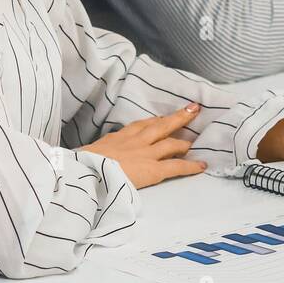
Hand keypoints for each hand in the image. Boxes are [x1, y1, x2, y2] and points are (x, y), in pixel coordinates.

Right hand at [79, 103, 207, 188]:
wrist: (85, 172)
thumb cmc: (82, 165)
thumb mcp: (88, 152)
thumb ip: (98, 151)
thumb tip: (90, 155)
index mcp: (118, 137)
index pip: (140, 125)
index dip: (154, 121)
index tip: (162, 118)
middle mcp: (135, 141)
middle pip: (160, 126)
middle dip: (177, 118)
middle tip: (193, 109)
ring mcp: (146, 154)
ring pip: (171, 143)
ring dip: (184, 142)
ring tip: (195, 140)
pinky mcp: (153, 169)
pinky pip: (176, 166)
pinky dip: (190, 166)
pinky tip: (201, 166)